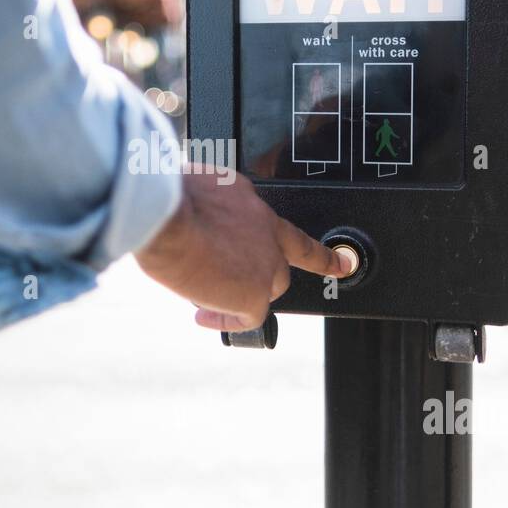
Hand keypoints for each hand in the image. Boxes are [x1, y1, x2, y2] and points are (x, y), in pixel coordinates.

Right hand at [135, 167, 351, 330]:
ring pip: (267, 289)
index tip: (342, 263)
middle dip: (257, 272)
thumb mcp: (195, 188)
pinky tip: (205, 315)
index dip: (318, 251)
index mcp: (252, 203)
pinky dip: (226, 319)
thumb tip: (197, 214)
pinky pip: (248, 317)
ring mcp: (265, 264)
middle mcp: (266, 232)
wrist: (166, 217)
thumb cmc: (167, 198)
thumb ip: (209, 204)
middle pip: (280, 263)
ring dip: (239, 294)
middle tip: (224, 276)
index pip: (289, 229)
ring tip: (206, 289)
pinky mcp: (254, 293)